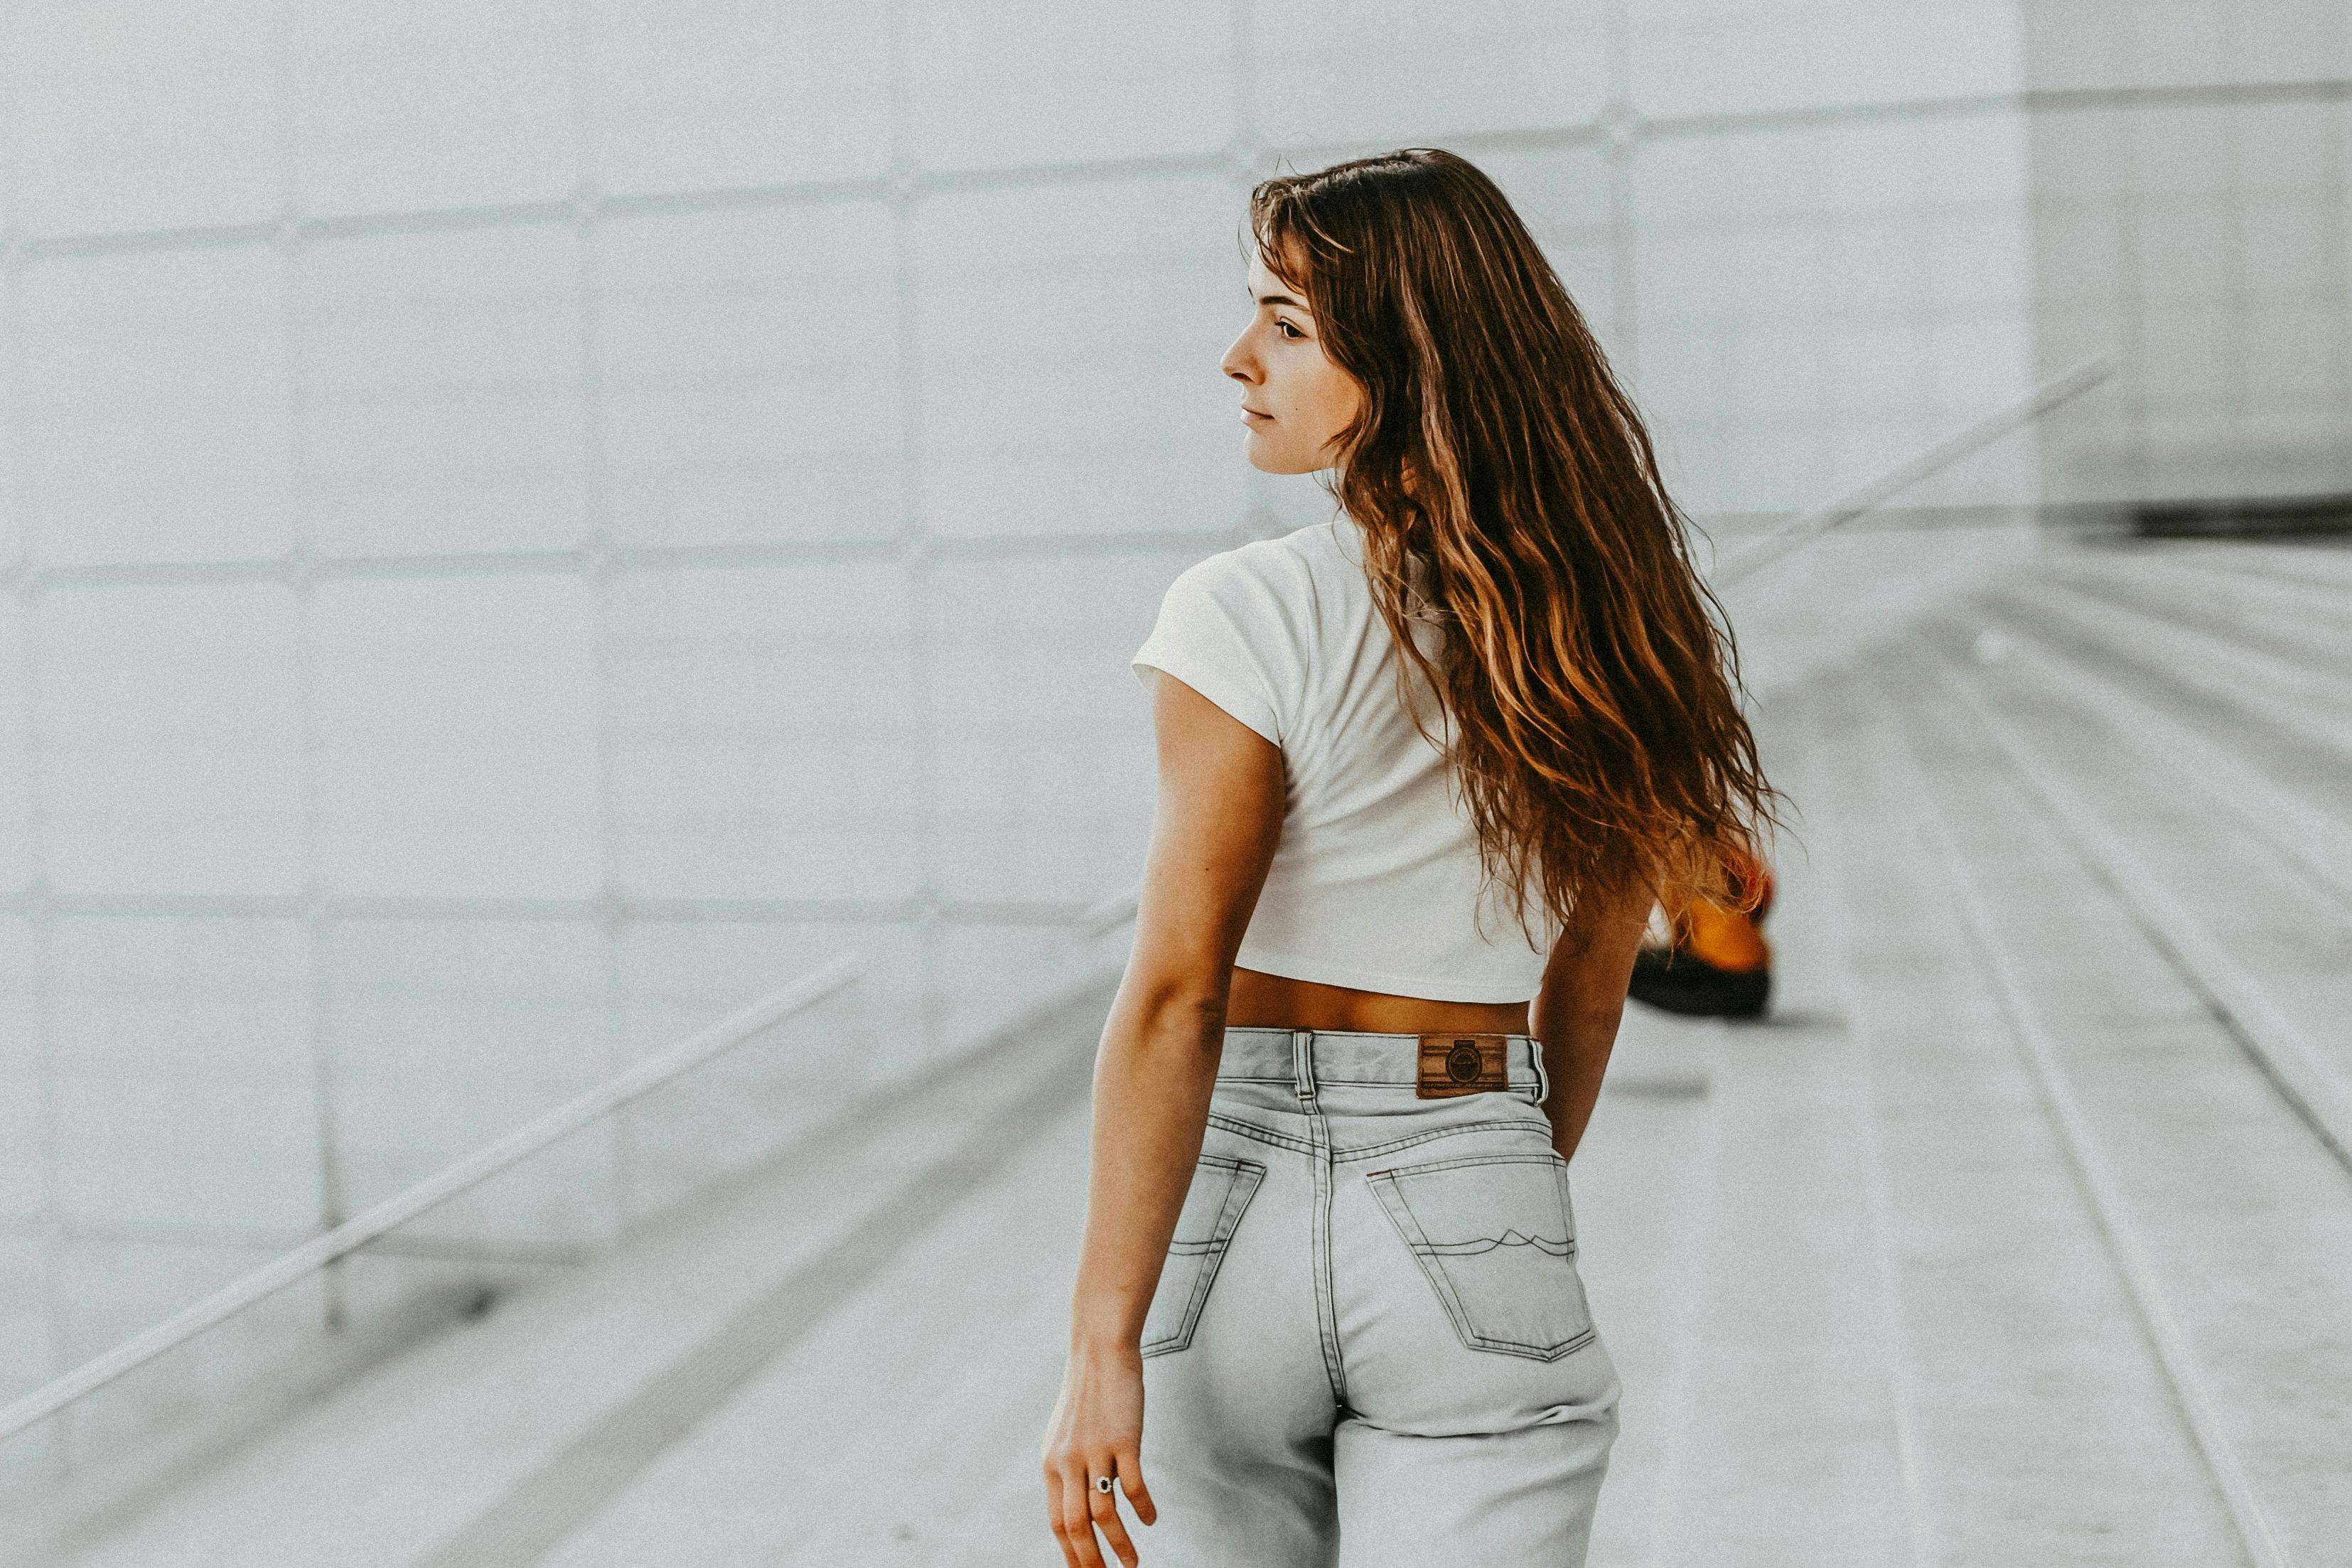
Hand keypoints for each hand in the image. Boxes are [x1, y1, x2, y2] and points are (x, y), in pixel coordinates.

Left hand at [1040, 1341, 1157, 1565]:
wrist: (1100, 1352)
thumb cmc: (1087, 1395)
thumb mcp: (1065, 1435)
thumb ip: (1067, 1469)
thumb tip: (1078, 1508)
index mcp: (1052, 1464)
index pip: (1058, 1523)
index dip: (1070, 1554)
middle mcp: (1069, 1461)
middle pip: (1077, 1526)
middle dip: (1091, 1561)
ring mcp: (1095, 1450)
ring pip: (1104, 1512)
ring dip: (1119, 1544)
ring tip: (1132, 1563)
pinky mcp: (1123, 1439)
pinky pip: (1133, 1484)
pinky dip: (1142, 1507)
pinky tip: (1151, 1520)